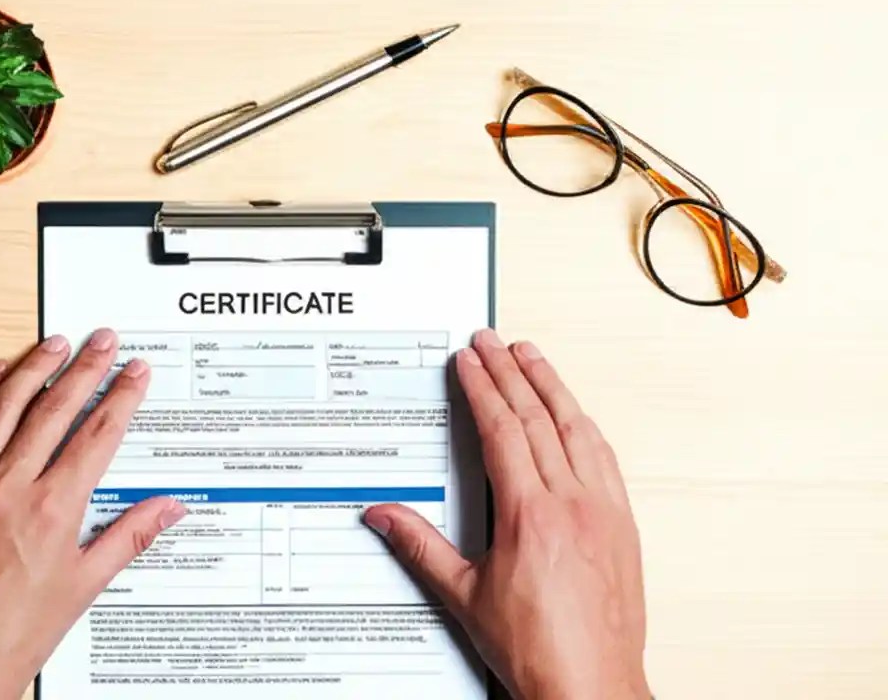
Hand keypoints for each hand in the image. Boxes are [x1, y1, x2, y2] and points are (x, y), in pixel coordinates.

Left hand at [0, 330, 186, 699]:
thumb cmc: (14, 633)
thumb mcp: (85, 585)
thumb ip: (128, 536)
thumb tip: (167, 509)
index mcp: (53, 509)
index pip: (97, 433)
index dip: (121, 395)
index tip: (135, 372)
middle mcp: (9, 488)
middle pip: (55, 408)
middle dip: (85, 367)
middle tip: (102, 340)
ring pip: (2, 405)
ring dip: (32, 367)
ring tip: (53, 344)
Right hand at [364, 329, 648, 699]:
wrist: (590, 685)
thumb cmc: (536, 649)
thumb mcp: (464, 596)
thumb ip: (420, 547)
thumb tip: (384, 517)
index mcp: (529, 516)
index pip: (502, 431)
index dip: (483, 389)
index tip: (470, 362)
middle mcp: (573, 504)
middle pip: (539, 418)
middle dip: (511, 372)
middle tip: (493, 342)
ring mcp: (604, 511)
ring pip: (578, 429)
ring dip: (553, 387)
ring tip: (534, 358)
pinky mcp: (623, 526)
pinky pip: (605, 458)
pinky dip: (585, 426)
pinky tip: (576, 415)